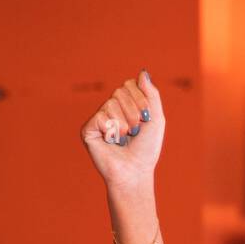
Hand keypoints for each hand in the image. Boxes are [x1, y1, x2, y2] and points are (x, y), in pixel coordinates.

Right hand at [78, 70, 163, 192]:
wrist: (135, 171)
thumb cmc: (146, 149)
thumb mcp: (156, 118)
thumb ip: (152, 94)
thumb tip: (142, 72)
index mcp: (126, 104)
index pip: (130, 84)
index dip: (141, 99)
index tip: (146, 118)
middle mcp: (110, 108)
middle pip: (120, 91)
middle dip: (133, 111)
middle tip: (135, 131)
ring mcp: (98, 118)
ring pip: (111, 103)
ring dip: (124, 123)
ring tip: (124, 138)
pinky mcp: (88, 129)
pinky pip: (100, 117)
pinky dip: (111, 130)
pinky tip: (112, 141)